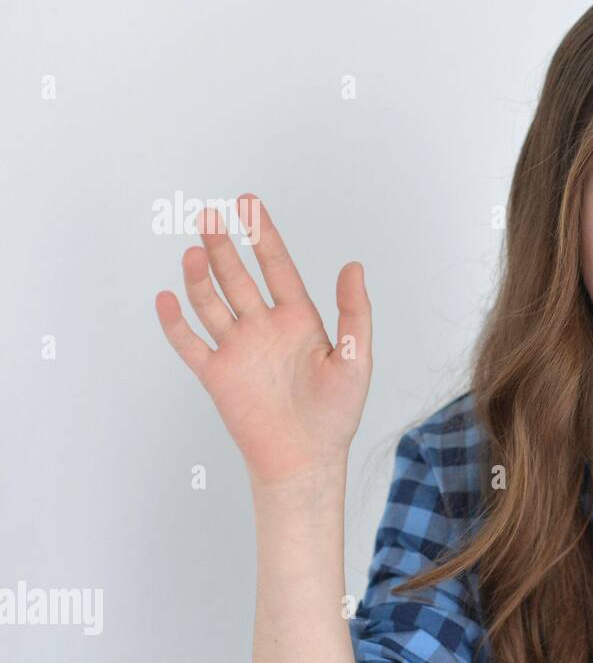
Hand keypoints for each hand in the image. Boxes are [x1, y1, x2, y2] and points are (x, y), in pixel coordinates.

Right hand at [154, 195, 372, 485]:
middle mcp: (264, 328)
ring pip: (211, 303)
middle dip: (224, 246)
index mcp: (299, 319)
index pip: (276, 267)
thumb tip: (354, 266)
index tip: (249, 203)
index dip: (263, 234)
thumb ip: (354, 313)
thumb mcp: (355, 358)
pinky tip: (167, 297)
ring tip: (195, 251)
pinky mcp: (217, 375)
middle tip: (209, 214)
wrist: (306, 459)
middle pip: (238, 278)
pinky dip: (175, 322)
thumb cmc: (337, 413)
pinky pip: (189, 343)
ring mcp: (238, 349)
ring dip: (201, 278)